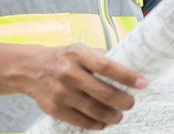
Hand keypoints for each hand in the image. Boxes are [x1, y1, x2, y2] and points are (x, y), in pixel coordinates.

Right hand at [24, 43, 146, 129]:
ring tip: (119, 115)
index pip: (107, 66)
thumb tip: (130, 67)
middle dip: (124, 101)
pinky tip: (104, 122)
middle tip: (131, 103)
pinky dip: (97, 124)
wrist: (31, 69)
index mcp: (78, 54)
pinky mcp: (55, 109)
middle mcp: (69, 73)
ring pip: (95, 110)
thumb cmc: (64, 58)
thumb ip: (102, 58)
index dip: (127, 76)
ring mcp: (61, 93)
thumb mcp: (81, 50)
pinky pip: (81, 121)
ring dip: (113, 116)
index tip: (142, 83)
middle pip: (104, 92)